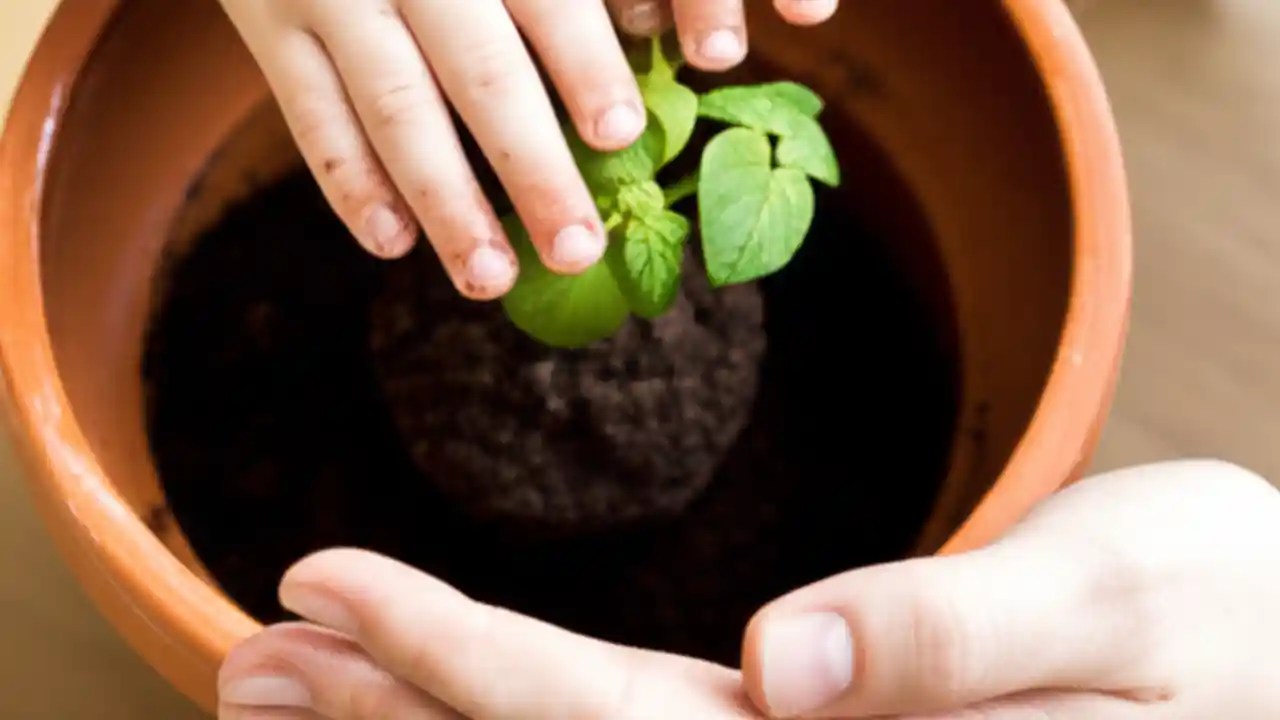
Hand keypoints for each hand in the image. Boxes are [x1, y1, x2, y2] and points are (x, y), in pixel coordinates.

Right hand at [216, 0, 838, 300]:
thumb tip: (661, 32)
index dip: (585, 63)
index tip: (624, 137)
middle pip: (481, 67)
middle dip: (530, 166)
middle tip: (576, 250)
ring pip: (396, 105)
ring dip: (446, 202)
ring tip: (491, 280)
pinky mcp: (267, 16)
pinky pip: (310, 110)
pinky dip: (351, 182)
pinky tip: (394, 245)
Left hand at [216, 460, 1279, 718]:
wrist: (1276, 655)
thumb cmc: (1228, 621)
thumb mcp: (1128, 606)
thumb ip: (958, 644)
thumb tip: (792, 666)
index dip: (452, 663)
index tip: (317, 594)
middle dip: (392, 711)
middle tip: (250, 665)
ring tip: (296, 681)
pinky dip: (516, 710)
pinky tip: (442, 692)